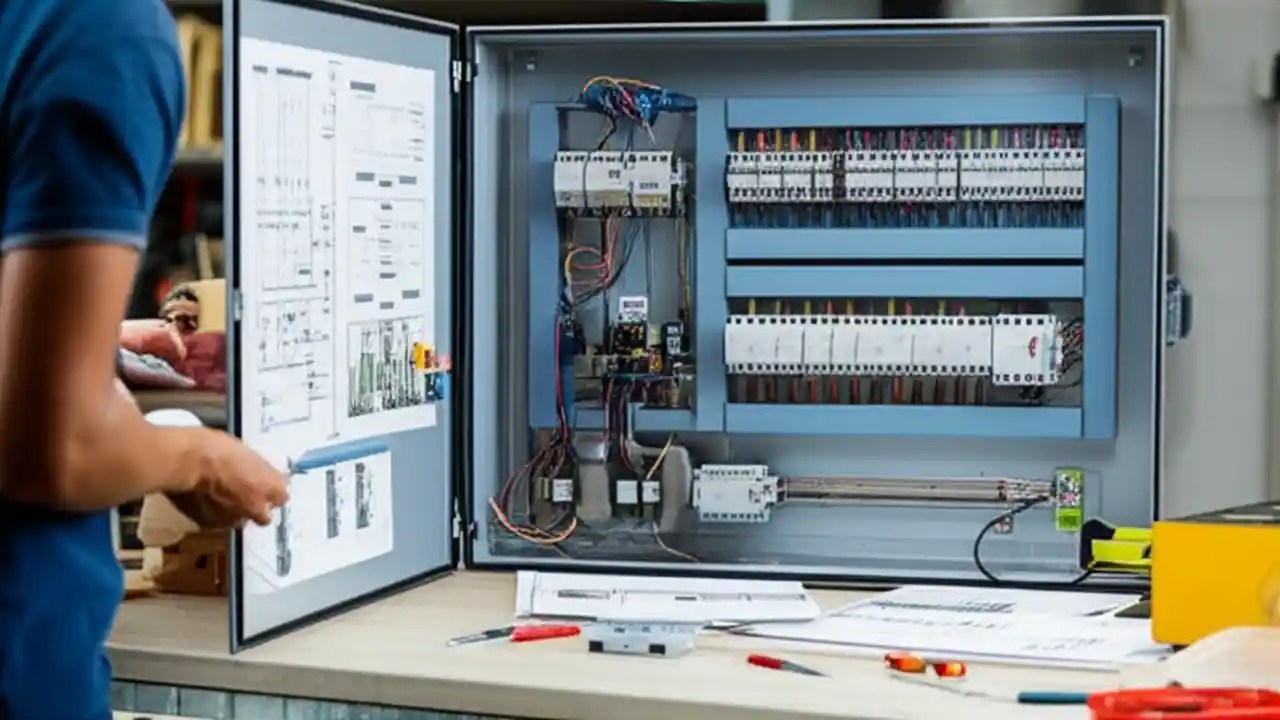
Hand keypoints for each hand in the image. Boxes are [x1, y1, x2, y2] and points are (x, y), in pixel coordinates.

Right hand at [167, 432, 288, 527]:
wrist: (190, 461)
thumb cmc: (220, 448)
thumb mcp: (248, 455)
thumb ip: (258, 471)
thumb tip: (257, 474)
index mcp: (273, 488)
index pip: (281, 496)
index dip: (270, 492)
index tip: (262, 485)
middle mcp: (259, 509)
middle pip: (264, 516)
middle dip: (256, 508)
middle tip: (243, 495)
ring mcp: (235, 520)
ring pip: (240, 521)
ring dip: (235, 513)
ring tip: (220, 497)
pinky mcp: (212, 526)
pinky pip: (218, 522)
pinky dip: (214, 514)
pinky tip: (205, 501)